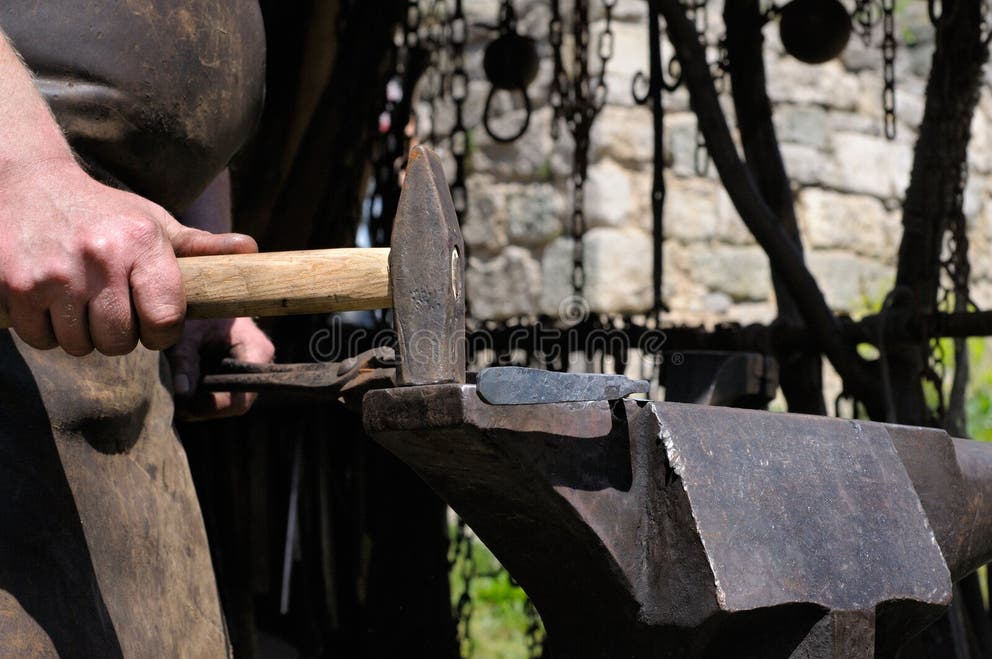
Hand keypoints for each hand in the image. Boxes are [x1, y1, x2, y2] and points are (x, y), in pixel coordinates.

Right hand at [0, 158, 256, 354]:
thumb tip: (252, 251)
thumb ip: (201, 247)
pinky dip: (48, 333)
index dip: (162, 332)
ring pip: (81, 346)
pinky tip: (53, 305)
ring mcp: (54, 274)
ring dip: (84, 337)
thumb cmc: (104, 212)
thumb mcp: (155, 221)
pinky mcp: (16, 287)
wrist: (26, 183)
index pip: (165, 320)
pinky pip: (42, 340)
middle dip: (121, 337)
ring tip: (83, 306)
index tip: (154, 324)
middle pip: (120, 342)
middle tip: (114, 312)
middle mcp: (100, 258)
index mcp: (142, 243)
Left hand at [168, 316, 274, 420]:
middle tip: (173, 399)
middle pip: (232, 403)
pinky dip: (201, 389)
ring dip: (199, 398)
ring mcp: (250, 368)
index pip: (239, 400)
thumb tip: (181, 395)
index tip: (182, 404)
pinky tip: (184, 380)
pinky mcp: (238, 369)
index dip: (210, 408)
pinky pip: (221, 389)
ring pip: (225, 398)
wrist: (204, 292)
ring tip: (176, 387)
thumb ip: (185, 363)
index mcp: (257, 352)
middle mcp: (259, 365)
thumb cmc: (199, 307)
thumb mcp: (187, 334)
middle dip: (201, 405)